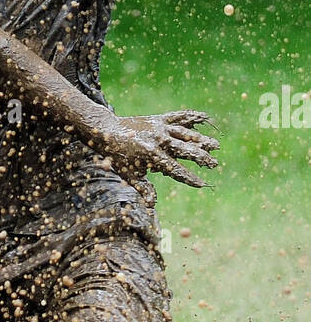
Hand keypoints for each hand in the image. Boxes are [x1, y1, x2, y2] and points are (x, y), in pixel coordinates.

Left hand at [102, 110, 218, 187]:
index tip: (201, 184)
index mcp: (152, 156)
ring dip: (202, 139)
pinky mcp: (159, 119)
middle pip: (186, 150)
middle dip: (202, 158)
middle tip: (214, 164)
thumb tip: (152, 205)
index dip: (188, 178)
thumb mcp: (129, 175)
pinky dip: (192, 116)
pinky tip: (206, 117)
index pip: (175, 170)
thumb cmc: (118, 157)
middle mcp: (159, 141)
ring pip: (186, 133)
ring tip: (216, 145)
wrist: (106, 131)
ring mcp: (160, 128)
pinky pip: (179, 116)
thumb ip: (144, 188)